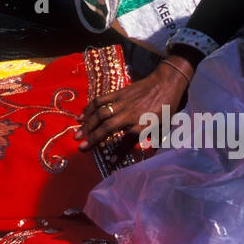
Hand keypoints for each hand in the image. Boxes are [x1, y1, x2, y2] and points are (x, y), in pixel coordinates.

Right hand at [76, 59, 191, 150]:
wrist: (167, 82)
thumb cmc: (167, 107)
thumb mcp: (165, 127)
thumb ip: (153, 140)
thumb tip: (143, 153)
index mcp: (144, 124)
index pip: (129, 140)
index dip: (119, 151)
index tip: (110, 161)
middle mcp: (131, 114)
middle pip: (108, 127)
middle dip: (93, 138)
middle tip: (80, 147)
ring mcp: (123, 102)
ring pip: (101, 114)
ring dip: (87, 125)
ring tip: (77, 135)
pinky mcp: (118, 93)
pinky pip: (100, 100)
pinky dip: (89, 109)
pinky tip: (80, 117)